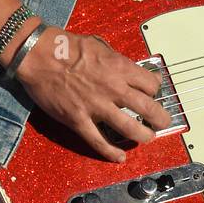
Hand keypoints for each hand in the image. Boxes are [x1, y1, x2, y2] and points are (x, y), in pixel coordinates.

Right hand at [13, 28, 172, 162]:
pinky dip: (111, 152)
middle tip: (163, 121)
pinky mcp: (78, 120)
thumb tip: (126, 69)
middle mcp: (114, 88)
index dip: (155, 89)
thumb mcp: (100, 45)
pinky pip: (98, 141)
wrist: (40, 56)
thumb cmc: (67, 46)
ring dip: (143, 136)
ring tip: (148, 138)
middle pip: (148, 108)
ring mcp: (97, 106)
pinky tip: (120, 157)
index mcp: (120, 68)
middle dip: (160, 118)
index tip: (153, 93)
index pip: (151, 84)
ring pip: (129, 128)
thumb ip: (115, 60)